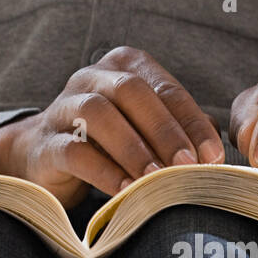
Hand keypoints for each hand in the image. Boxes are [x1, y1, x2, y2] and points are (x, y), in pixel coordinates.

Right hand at [0, 46, 223, 207]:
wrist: (43, 156)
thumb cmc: (107, 140)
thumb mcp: (143, 128)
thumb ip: (177, 130)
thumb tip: (214, 153)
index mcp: (122, 66)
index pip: (163, 87)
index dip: (191, 120)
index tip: (213, 155)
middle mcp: (90, 78)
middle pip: (131, 91)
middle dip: (164, 129)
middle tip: (188, 165)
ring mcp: (62, 107)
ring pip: (98, 114)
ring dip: (133, 147)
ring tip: (156, 179)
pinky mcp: (45, 142)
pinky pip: (74, 151)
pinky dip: (104, 171)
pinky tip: (126, 191)